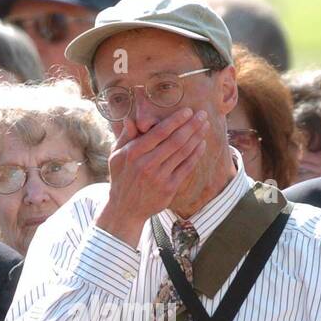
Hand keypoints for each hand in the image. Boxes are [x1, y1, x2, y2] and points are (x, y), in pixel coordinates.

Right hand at [94, 108, 210, 246]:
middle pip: (175, 140)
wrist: (125, 208)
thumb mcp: (116, 156)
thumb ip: (125, 137)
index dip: (176, 120)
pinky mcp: (169, 188)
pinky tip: (202, 144)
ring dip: (196, 137)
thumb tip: (130, 119)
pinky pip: (186, 167)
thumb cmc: (121, 178)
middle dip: (191, 125)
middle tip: (202, 114)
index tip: (187, 111)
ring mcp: (159, 177)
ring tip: (205, 126)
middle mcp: (147, 164)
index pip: (159, 132)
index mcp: (134, 153)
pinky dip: (196, 154)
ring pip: (183, 152)